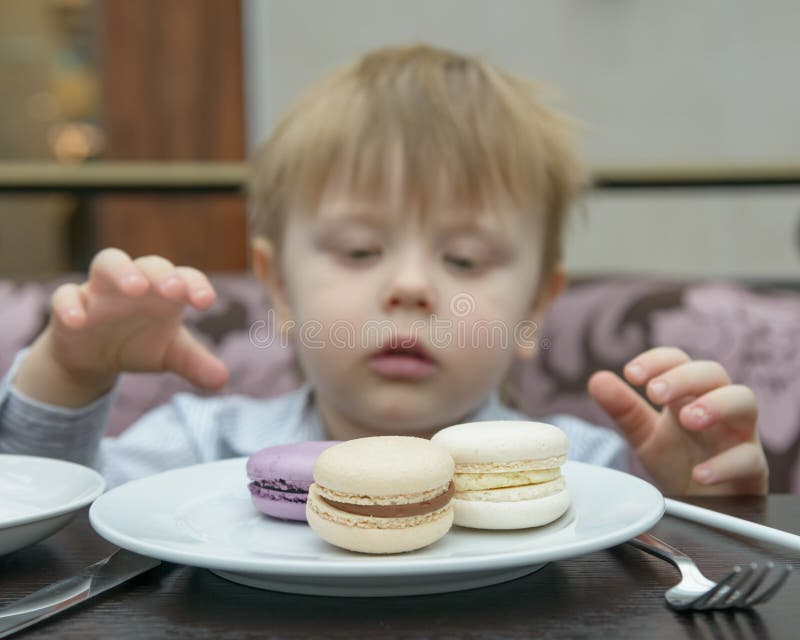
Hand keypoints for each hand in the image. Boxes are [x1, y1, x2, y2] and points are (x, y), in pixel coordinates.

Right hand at [40, 248, 228, 391]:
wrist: (95, 356)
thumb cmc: (140, 343)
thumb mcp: (170, 355)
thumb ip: (195, 363)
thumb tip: (222, 380)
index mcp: (166, 291)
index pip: (186, 278)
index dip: (197, 285)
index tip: (207, 302)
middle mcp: (137, 283)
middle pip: (150, 264)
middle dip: (162, 274)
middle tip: (173, 289)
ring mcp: (102, 289)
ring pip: (108, 263)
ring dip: (122, 272)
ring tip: (135, 287)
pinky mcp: (72, 303)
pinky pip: (66, 295)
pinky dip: (70, 305)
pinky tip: (79, 321)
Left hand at [587, 347, 767, 495]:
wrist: (700, 507)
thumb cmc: (677, 463)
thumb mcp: (644, 435)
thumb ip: (623, 409)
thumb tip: (596, 379)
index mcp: (688, 395)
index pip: (679, 361)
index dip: (658, 361)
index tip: (630, 374)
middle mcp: (717, 407)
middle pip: (713, 373)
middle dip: (684, 378)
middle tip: (654, 393)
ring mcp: (738, 435)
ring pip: (744, 401)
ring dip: (716, 405)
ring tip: (687, 419)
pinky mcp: (753, 468)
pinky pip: (749, 458)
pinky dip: (725, 464)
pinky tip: (700, 474)